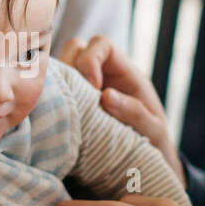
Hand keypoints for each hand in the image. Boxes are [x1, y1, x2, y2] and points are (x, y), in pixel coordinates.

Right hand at [59, 36, 182, 183]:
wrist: (144, 160)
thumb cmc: (153, 141)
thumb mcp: (153, 129)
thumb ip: (135, 112)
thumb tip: (106, 96)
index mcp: (125, 73)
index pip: (102, 44)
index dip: (91, 58)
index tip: (93, 87)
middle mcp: (102, 74)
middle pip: (75, 49)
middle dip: (70, 68)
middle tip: (75, 99)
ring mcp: (83, 87)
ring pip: (60, 68)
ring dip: (58, 83)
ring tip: (64, 109)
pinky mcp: (71, 102)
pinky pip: (54, 91)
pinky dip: (51, 99)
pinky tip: (56, 118)